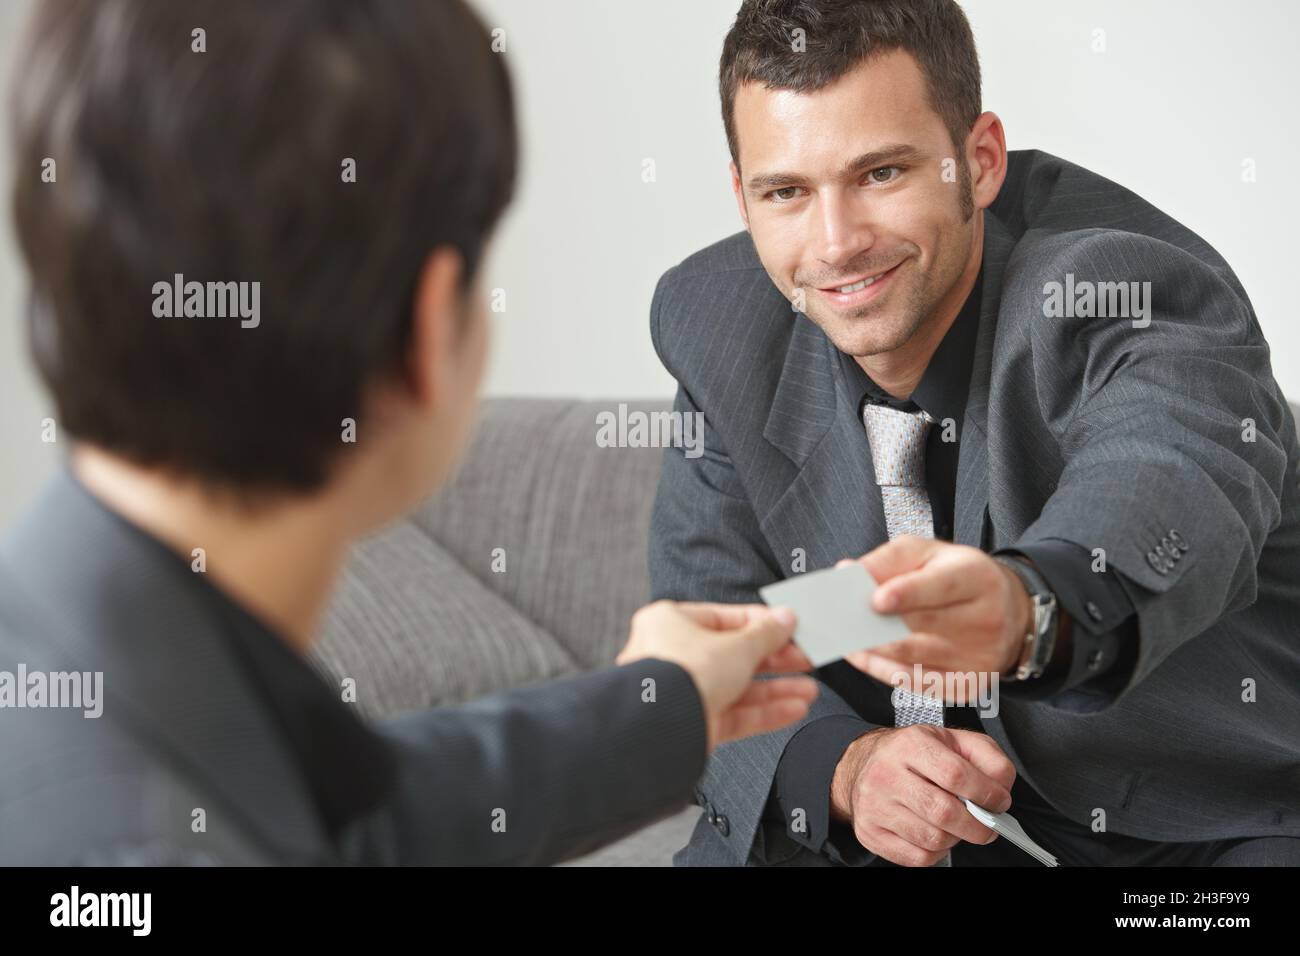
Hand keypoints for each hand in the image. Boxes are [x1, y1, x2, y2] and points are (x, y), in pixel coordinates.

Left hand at [617, 600, 817, 751]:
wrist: (660, 727)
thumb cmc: (683, 673)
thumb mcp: (737, 646)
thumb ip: (766, 634)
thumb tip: (786, 619)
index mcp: (672, 623)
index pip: (727, 618)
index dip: (764, 625)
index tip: (792, 629)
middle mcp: (674, 656)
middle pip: (735, 655)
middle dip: (775, 660)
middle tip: (807, 659)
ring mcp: (684, 692)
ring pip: (738, 687)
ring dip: (776, 689)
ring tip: (809, 689)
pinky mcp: (694, 723)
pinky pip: (735, 714)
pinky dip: (764, 712)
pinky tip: (794, 709)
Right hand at [830, 723, 1015, 866]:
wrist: (862, 764)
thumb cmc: (912, 754)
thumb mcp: (951, 739)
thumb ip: (985, 755)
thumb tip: (1002, 786)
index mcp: (909, 744)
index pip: (955, 774)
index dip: (986, 793)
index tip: (999, 802)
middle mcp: (886, 774)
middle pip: (943, 812)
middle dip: (977, 826)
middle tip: (987, 825)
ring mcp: (874, 805)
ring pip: (933, 839)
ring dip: (956, 838)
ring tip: (956, 825)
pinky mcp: (870, 832)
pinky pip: (917, 857)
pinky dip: (936, 852)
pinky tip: (935, 833)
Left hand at [836, 538, 1031, 696]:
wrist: (1008, 612)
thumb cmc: (957, 577)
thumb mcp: (928, 554)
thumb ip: (888, 560)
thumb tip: (848, 571)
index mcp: (977, 577)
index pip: (941, 586)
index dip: (907, 593)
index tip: (875, 600)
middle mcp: (986, 619)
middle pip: (919, 625)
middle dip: (873, 623)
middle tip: (837, 620)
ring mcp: (980, 657)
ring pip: (911, 658)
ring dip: (870, 649)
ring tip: (841, 637)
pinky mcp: (969, 685)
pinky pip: (915, 683)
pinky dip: (882, 671)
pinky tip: (862, 657)